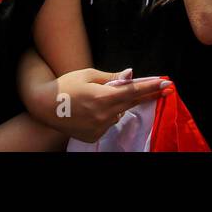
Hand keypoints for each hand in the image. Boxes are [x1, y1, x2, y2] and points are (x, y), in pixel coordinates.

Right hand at [49, 68, 169, 142]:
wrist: (44, 106)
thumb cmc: (66, 85)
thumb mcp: (89, 75)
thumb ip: (111, 77)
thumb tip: (130, 75)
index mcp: (102, 97)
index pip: (133, 91)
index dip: (151, 87)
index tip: (167, 84)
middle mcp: (103, 115)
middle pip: (131, 103)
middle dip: (146, 94)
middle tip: (164, 88)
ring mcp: (99, 128)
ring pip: (119, 113)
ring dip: (118, 104)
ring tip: (98, 97)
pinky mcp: (94, 136)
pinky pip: (108, 122)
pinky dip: (106, 115)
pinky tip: (91, 109)